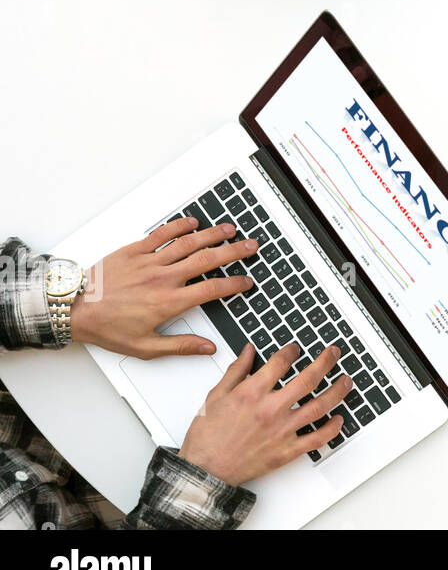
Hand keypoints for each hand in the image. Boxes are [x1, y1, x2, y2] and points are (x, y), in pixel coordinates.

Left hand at [70, 216, 257, 358]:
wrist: (74, 309)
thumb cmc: (107, 328)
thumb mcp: (145, 347)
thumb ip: (180, 346)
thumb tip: (208, 348)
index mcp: (168, 302)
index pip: (212, 290)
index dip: (234, 284)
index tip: (247, 281)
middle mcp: (163, 278)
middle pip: (207, 260)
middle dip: (234, 252)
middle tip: (251, 247)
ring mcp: (149, 261)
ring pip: (188, 243)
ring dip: (213, 234)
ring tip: (230, 229)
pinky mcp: (134, 250)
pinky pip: (161, 234)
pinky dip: (179, 226)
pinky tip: (193, 222)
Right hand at [179, 342, 349, 486]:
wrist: (204, 471)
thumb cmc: (207, 437)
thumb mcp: (215, 396)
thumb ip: (236, 371)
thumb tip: (248, 350)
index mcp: (252, 393)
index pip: (280, 363)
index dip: (291, 351)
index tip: (296, 348)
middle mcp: (270, 410)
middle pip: (308, 379)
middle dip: (325, 362)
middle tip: (334, 353)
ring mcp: (281, 431)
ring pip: (318, 407)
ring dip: (336, 392)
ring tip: (346, 381)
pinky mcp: (285, 451)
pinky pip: (315, 439)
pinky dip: (331, 429)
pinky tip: (338, 419)